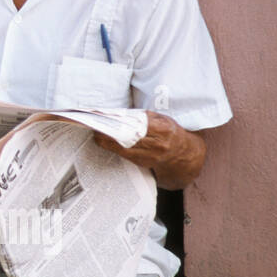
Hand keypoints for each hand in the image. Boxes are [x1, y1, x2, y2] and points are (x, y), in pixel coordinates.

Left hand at [91, 111, 205, 189]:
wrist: (183, 153)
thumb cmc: (169, 131)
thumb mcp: (161, 119)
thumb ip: (143, 116)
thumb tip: (120, 114)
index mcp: (163, 129)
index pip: (137, 125)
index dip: (120, 122)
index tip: (104, 117)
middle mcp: (158, 144)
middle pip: (128, 137)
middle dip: (109, 132)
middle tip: (94, 125)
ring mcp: (151, 156)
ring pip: (124, 147)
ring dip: (107, 140)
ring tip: (96, 132)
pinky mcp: (144, 162)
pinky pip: (125, 154)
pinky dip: (113, 147)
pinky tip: (104, 141)